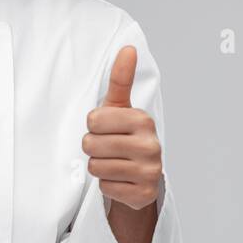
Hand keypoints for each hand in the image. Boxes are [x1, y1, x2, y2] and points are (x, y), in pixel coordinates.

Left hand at [82, 45, 161, 210]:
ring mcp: (149, 171)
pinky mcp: (143, 194)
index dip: (93, 126)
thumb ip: (120, 79)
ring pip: (96, 167)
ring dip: (98, 167)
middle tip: (107, 148)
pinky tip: (120, 179)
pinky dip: (108, 185)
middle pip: (91, 145)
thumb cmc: (124, 136)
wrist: (140, 176)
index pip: (93, 120)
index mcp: (143, 120)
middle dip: (93, 147)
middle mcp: (151, 145)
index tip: (106, 128)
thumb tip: (128, 48)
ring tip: (113, 163)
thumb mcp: (120, 108)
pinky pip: (105, 187)